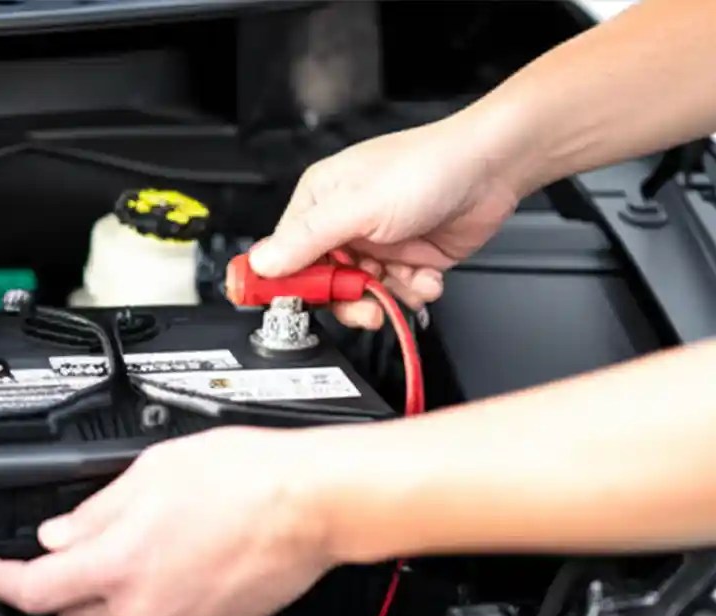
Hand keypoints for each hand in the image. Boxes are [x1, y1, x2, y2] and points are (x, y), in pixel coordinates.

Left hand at [0, 427, 338, 615]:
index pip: (30, 588)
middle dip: (58, 582)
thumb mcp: (150, 471)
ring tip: (142, 543)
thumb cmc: (245, 477)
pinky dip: (153, 599)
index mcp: (118, 564)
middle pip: (69, 612)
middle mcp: (143, 607)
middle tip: (77, 544)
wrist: (314, 502)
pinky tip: (177, 560)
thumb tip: (61, 533)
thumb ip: (94, 510)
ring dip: (108, 592)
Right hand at [252, 115, 523, 328]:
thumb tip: (263, 262)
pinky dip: (412, 292)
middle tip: (364, 306)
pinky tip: (425, 276)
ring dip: (385, 297)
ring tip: (404, 285)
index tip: (291, 306)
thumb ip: (307, 239)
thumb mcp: (357, 206)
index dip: (288, 283)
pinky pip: (395, 293)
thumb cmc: (428, 167)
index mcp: (320, 201)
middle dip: (346, 299)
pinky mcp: (407, 260)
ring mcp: (377, 243)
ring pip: (361, 294)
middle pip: (324, 282)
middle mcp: (344, 223)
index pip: (285, 254)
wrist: (492, 168)